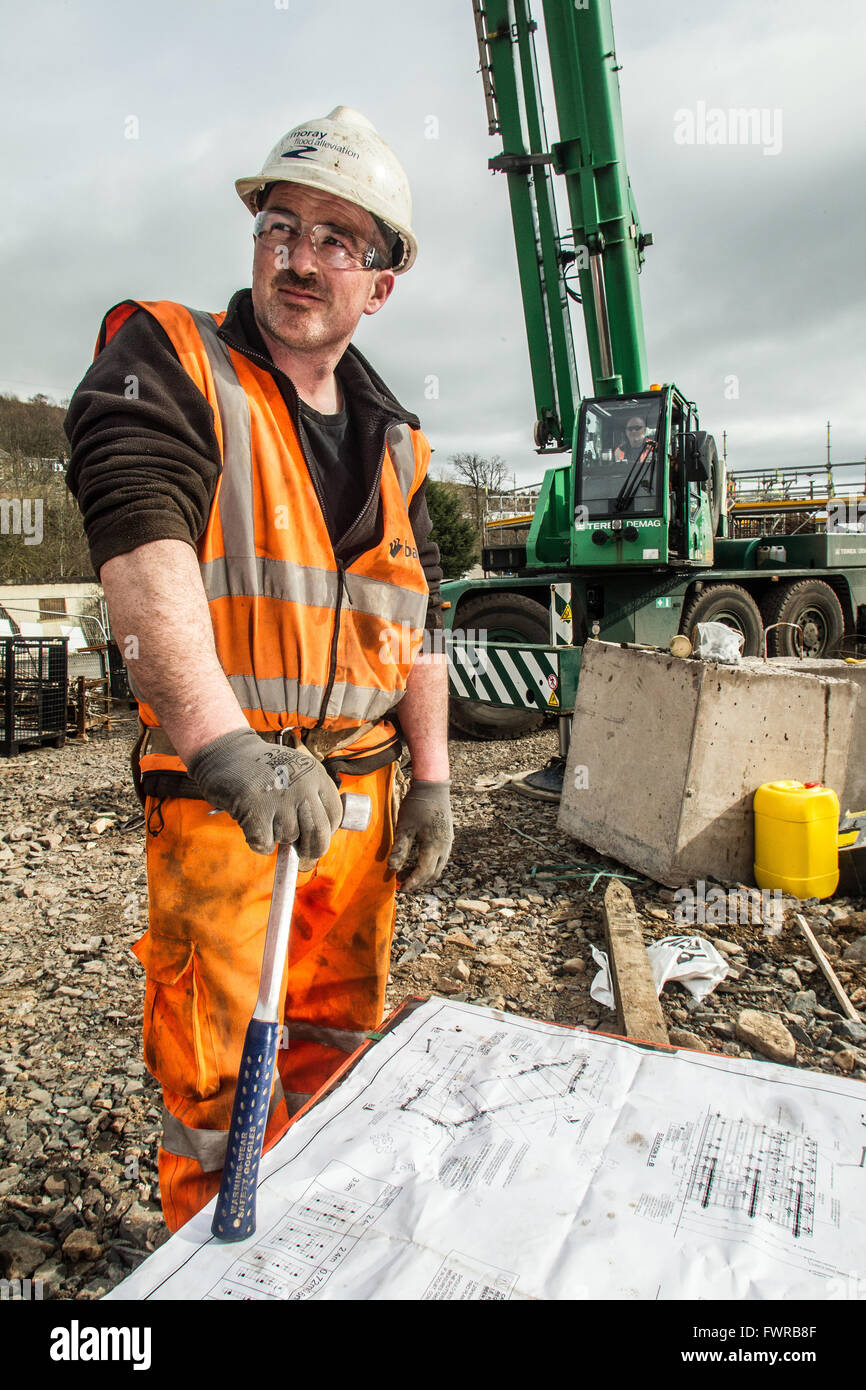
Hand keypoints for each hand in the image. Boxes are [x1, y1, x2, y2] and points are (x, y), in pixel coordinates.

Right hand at [188, 728, 342, 857]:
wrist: (226, 751)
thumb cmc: (261, 768)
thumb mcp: (295, 772)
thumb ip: (309, 799)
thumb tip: (317, 841)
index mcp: (316, 775)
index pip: (334, 815)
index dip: (326, 832)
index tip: (314, 837)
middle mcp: (303, 785)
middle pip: (319, 833)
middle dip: (311, 849)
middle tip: (301, 853)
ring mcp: (281, 797)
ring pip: (289, 837)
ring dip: (276, 836)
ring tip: (264, 818)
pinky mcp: (256, 809)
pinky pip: (265, 843)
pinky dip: (258, 843)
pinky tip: (251, 829)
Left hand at [388, 779, 452, 891]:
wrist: (432, 787)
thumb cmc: (416, 805)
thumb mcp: (404, 827)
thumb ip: (400, 848)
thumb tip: (392, 868)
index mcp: (435, 845)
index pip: (424, 872)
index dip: (412, 882)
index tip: (401, 889)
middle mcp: (445, 847)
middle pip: (433, 873)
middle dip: (417, 881)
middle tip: (401, 883)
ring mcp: (448, 842)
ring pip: (438, 867)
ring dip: (423, 873)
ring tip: (405, 872)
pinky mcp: (447, 837)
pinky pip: (439, 858)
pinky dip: (428, 864)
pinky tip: (415, 860)